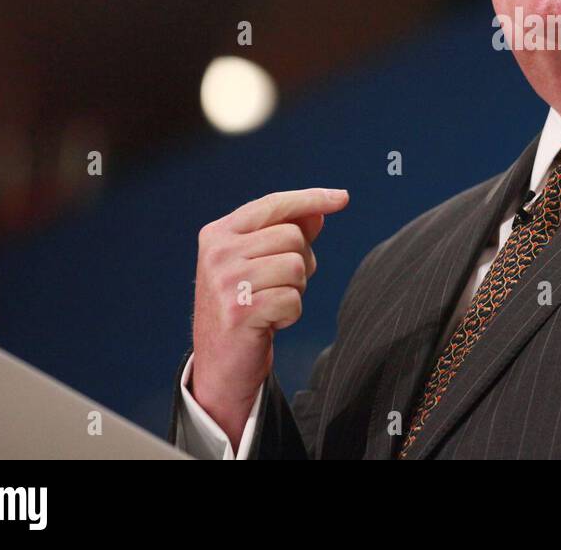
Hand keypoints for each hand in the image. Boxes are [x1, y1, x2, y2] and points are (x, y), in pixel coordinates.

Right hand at [190, 188, 348, 446]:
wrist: (221, 364)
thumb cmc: (244, 306)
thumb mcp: (260, 264)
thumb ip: (287, 233)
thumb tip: (319, 211)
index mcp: (218, 234)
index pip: (273, 205)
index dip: (311, 199)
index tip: (343, 198)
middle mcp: (218, 253)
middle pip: (292, 236)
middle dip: (300, 262)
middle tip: (278, 285)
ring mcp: (226, 282)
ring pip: (296, 266)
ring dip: (295, 289)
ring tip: (271, 303)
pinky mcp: (240, 311)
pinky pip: (293, 299)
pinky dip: (291, 313)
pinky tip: (270, 322)